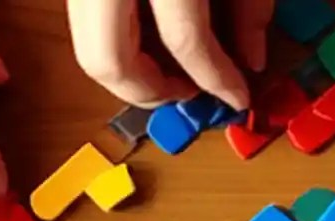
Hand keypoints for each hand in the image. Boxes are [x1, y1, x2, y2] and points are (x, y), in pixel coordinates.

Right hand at [67, 0, 274, 110]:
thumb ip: (248, 5)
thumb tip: (251, 60)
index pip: (184, 38)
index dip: (217, 76)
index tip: (238, 97)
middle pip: (108, 60)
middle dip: (148, 91)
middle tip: (185, 93)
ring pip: (86, 47)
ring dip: (126, 71)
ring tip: (167, 68)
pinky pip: (83, 22)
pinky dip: (113, 41)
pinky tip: (144, 36)